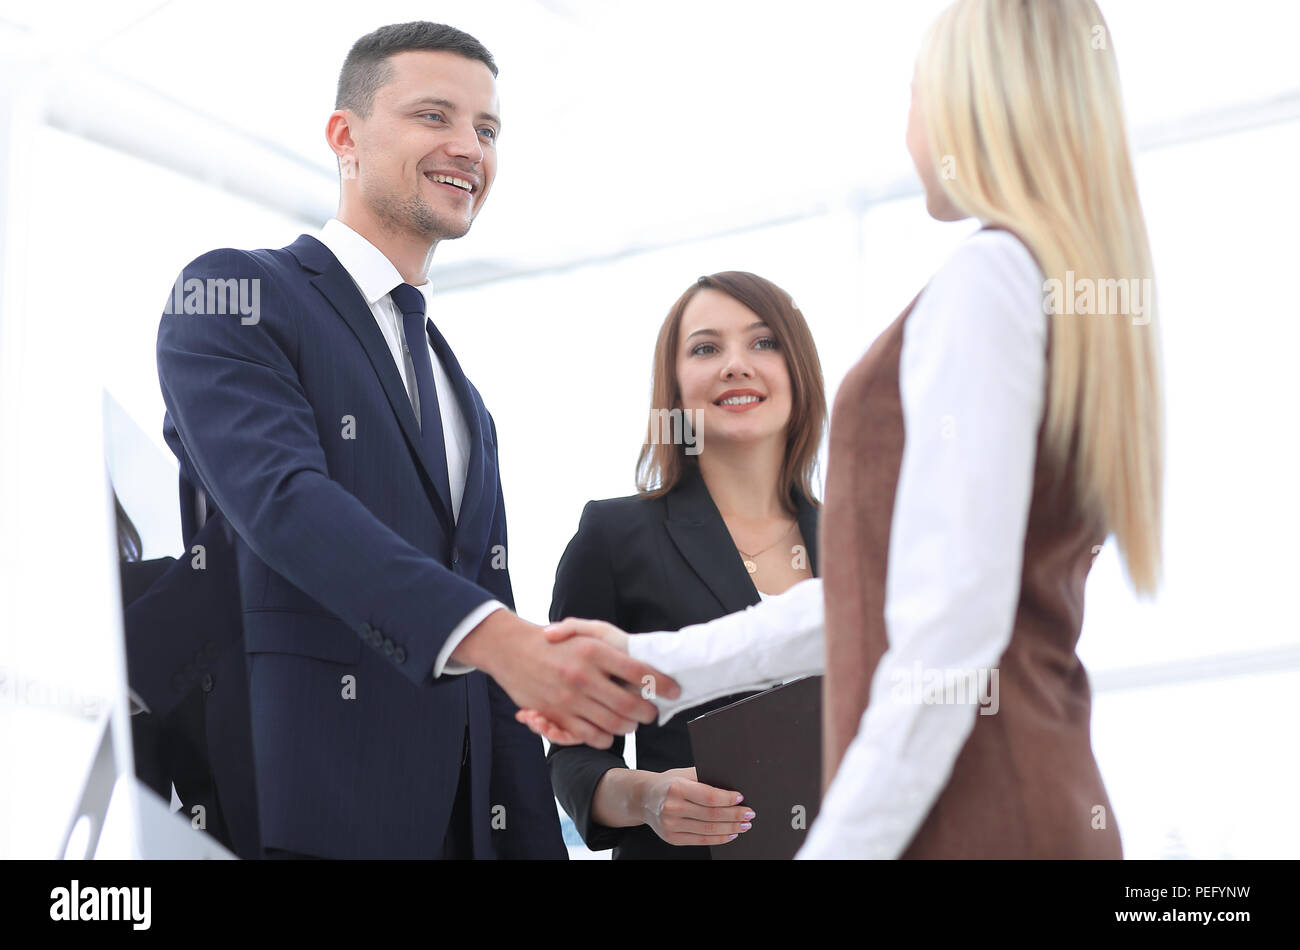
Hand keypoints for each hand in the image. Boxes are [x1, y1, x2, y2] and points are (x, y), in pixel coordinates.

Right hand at [454, 609, 677, 749]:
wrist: (511, 649)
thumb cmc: (553, 639)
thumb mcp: (583, 631)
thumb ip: (612, 643)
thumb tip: (642, 662)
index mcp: (594, 650)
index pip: (639, 671)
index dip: (661, 684)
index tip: (673, 690)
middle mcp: (584, 675)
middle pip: (631, 705)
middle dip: (648, 712)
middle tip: (652, 711)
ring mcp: (570, 699)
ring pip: (615, 724)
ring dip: (629, 726)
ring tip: (632, 721)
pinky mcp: (557, 716)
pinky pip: (592, 736)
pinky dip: (606, 737)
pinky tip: (608, 729)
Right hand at [634, 767, 753, 846]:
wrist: (643, 798)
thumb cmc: (669, 783)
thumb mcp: (684, 774)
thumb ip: (705, 778)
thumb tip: (732, 783)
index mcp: (677, 788)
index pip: (709, 797)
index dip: (728, 800)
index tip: (741, 798)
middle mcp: (672, 808)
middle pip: (711, 815)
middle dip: (735, 815)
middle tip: (749, 814)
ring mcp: (671, 825)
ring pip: (708, 830)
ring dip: (731, 828)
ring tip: (744, 825)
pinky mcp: (672, 838)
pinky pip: (701, 840)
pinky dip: (719, 838)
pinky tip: (730, 834)